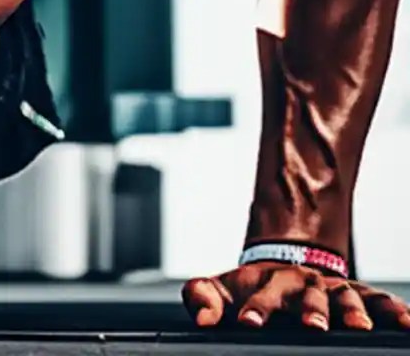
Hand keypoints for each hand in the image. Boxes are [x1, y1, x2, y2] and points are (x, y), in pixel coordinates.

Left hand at [183, 261, 409, 330]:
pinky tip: (406, 322)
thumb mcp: (221, 289)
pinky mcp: (356, 294)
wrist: (281, 265)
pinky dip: (393, 310)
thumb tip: (203, 320)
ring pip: (345, 297)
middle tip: (313, 326)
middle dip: (310, 311)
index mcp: (269, 282)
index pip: (261, 296)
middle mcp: (303, 284)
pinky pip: (378, 300)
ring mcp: (331, 288)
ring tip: (360, 327)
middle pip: (308, 297)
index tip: (249, 322)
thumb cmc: (250, 287)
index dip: (256, 309)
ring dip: (352, 311)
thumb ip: (203, 297)